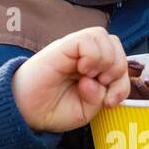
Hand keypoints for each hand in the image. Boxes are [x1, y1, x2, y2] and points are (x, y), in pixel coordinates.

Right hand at [11, 27, 129, 132]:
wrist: (25, 112)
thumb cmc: (53, 109)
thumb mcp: (86, 110)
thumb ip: (101, 96)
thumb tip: (98, 80)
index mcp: (93, 69)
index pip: (120, 60)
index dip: (123, 81)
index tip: (110, 102)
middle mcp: (84, 55)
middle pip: (115, 44)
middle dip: (118, 68)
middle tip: (102, 85)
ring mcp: (73, 50)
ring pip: (103, 36)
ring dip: (106, 60)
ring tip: (90, 76)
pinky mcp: (61, 47)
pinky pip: (87, 39)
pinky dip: (92, 55)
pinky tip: (82, 70)